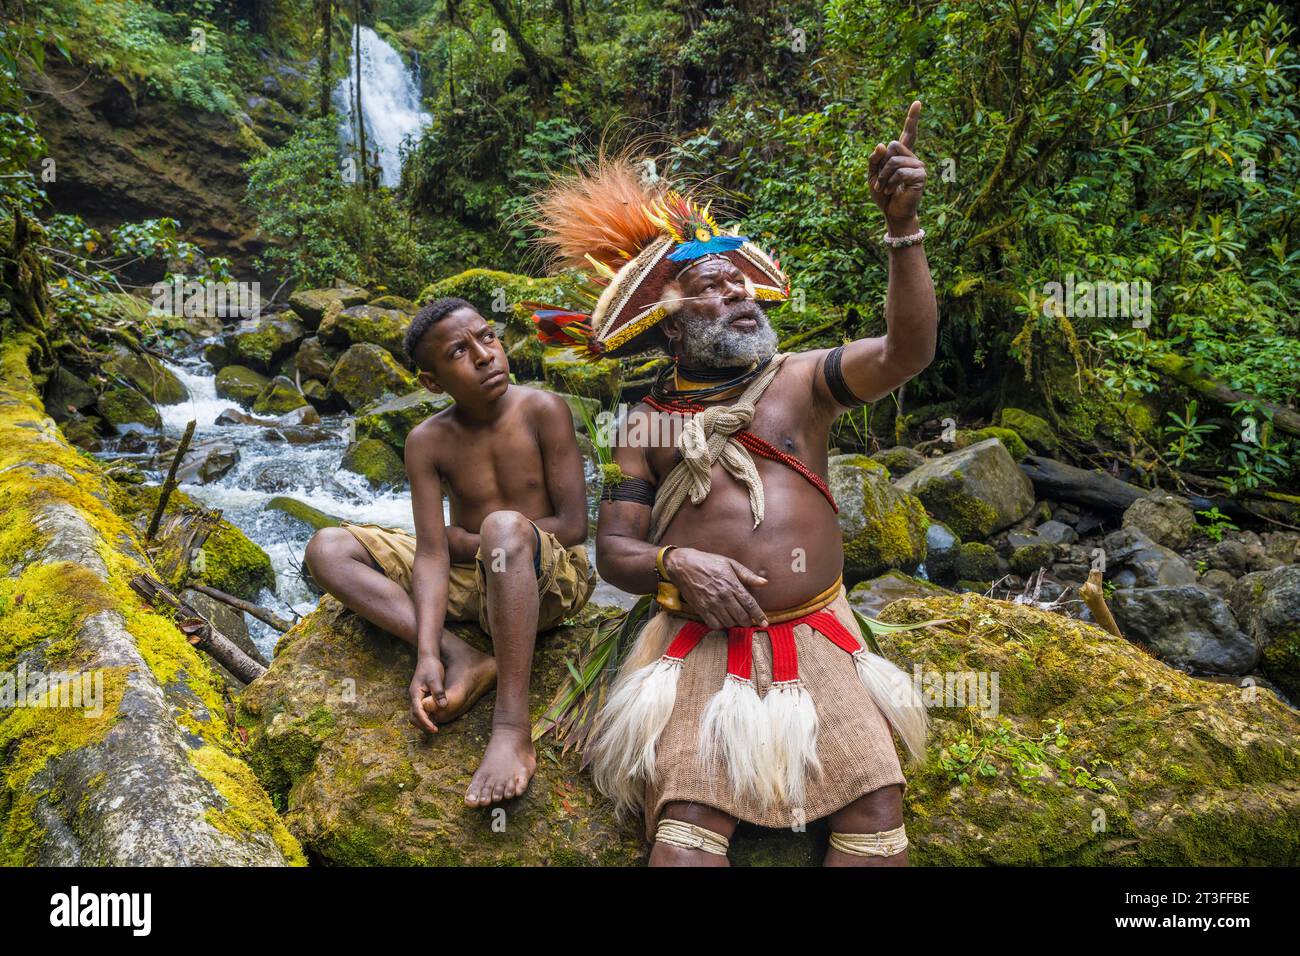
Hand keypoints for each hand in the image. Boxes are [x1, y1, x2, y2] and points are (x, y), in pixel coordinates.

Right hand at [409, 655, 445, 733]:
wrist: (428, 658)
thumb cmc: (431, 667)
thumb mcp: (436, 679)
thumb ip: (438, 692)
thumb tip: (443, 706)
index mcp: (415, 694)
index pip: (418, 712)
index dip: (425, 722)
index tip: (434, 729)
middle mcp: (414, 697)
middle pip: (413, 717)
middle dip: (422, 725)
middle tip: (435, 730)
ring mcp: (416, 697)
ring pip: (416, 715)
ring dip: (424, 722)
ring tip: (435, 727)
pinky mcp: (421, 697)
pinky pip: (421, 710)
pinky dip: (426, 717)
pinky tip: (435, 718)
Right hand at [664, 547, 768, 629]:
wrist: (683, 566)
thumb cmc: (708, 562)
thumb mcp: (730, 564)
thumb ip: (747, 575)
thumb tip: (764, 583)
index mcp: (731, 584)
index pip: (749, 604)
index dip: (759, 615)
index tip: (765, 623)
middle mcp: (722, 596)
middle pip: (741, 616)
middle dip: (748, 621)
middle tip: (750, 620)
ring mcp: (711, 604)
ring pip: (729, 622)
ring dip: (735, 623)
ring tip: (736, 618)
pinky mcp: (701, 609)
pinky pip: (715, 624)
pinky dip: (722, 625)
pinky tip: (724, 619)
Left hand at [868, 100, 925, 229]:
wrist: (892, 213)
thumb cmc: (884, 195)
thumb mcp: (872, 176)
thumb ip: (874, 159)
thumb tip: (882, 143)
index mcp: (901, 155)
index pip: (908, 133)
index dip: (912, 118)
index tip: (918, 102)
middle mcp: (912, 157)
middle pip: (892, 145)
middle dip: (881, 164)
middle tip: (881, 181)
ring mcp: (918, 166)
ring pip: (894, 160)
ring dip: (884, 177)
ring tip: (885, 188)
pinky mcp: (921, 176)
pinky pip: (900, 172)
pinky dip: (891, 183)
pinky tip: (893, 191)